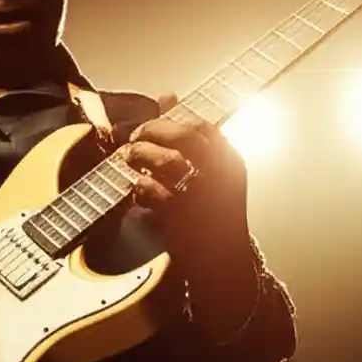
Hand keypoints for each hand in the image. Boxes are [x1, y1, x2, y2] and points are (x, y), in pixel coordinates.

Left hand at [125, 94, 248, 253]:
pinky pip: (153, 191)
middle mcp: (221, 175)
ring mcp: (202, 195)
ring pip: (168, 159)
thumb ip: (192, 136)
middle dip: (154, 130)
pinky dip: (138, 186)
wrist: (224, 266)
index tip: (153, 129)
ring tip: (130, 160)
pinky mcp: (182, 217)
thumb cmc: (214, 217)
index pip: (203, 126)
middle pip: (187, 134)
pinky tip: (136, 189)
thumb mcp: (213, 173)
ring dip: (141, 155)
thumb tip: (168, 95)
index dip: (172, 121)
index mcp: (231, 161)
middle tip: (136, 139)